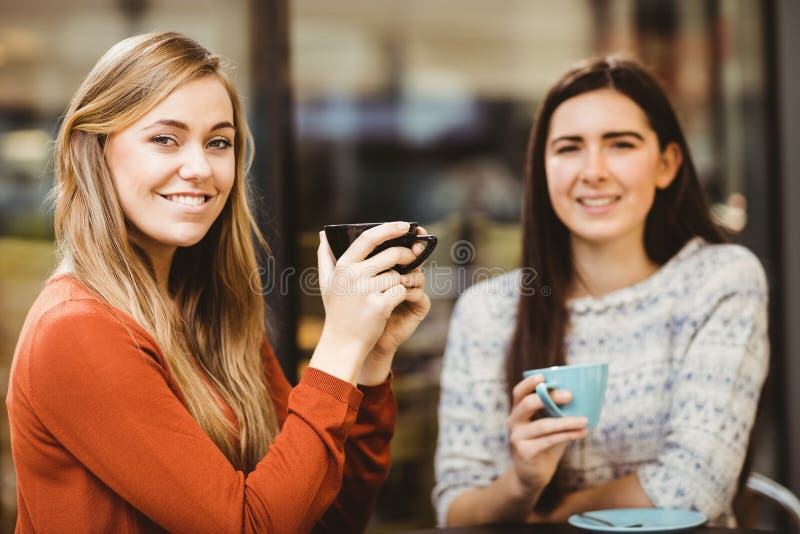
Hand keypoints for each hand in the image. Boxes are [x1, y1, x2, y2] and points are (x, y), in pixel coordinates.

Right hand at [310, 222, 419, 383]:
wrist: (342, 343)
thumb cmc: (337, 312)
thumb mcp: (327, 283)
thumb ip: (325, 257)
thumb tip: (323, 234)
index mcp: (343, 266)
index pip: (368, 238)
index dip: (389, 229)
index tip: (404, 225)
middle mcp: (353, 275)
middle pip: (390, 254)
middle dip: (407, 255)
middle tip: (414, 256)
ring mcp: (366, 291)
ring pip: (398, 275)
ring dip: (402, 280)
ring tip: (396, 288)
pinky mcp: (379, 306)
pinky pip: (400, 291)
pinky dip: (402, 295)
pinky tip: (395, 302)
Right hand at [507, 374, 588, 506]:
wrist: (532, 477)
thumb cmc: (544, 446)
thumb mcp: (549, 427)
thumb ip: (557, 413)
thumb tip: (585, 398)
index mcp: (518, 412)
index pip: (519, 392)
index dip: (529, 383)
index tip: (544, 376)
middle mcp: (514, 422)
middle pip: (527, 404)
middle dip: (549, 397)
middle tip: (570, 395)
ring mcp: (517, 438)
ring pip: (543, 425)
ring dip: (566, 422)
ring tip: (585, 420)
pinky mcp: (525, 452)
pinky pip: (549, 441)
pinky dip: (567, 436)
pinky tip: (582, 433)